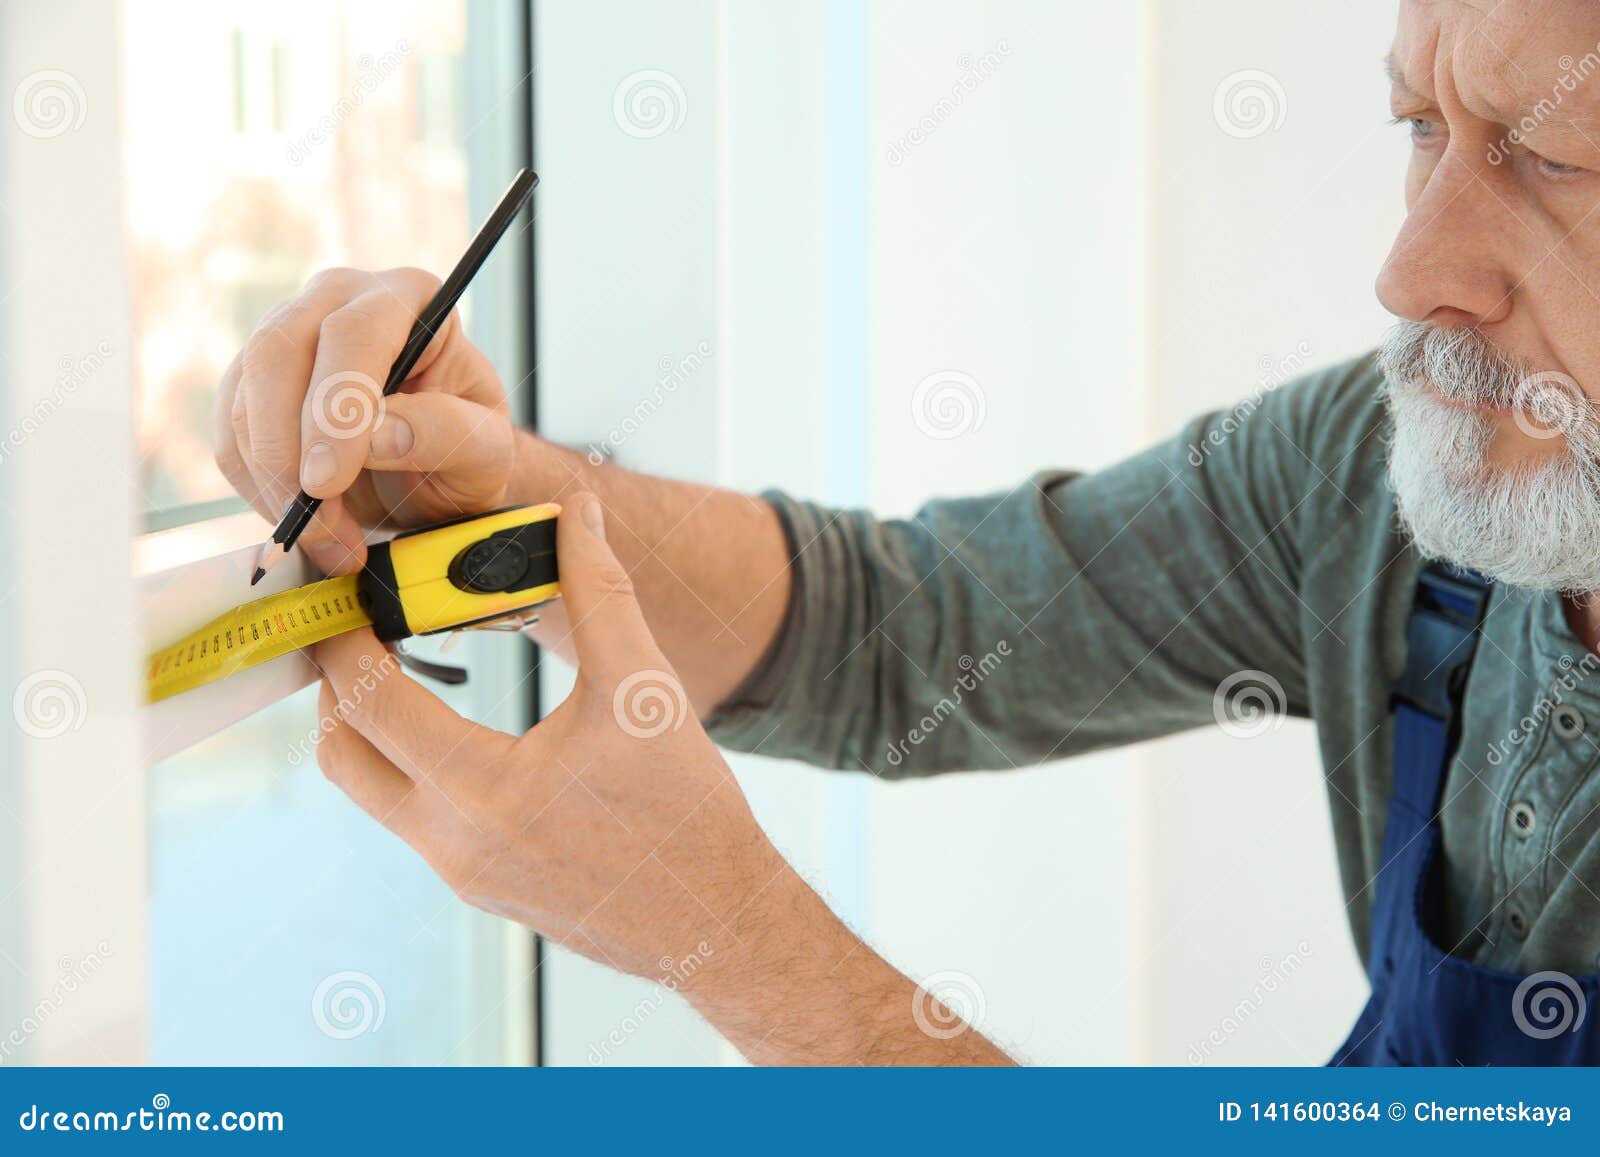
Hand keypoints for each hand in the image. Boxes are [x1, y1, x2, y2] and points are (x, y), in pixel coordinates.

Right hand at [214, 267, 516, 575]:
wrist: (439, 469)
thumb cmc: (468, 447)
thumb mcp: (485, 448)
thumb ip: (443, 432)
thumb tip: (373, 436)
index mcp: (408, 297)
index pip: (354, 335)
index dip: (333, 410)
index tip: (326, 482)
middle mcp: (339, 300)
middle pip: (277, 355)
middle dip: (287, 453)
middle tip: (318, 526)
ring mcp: (288, 335)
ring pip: (243, 400)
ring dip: (275, 484)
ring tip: (333, 541)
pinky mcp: (252, 384)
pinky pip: (231, 436)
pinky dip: (257, 489)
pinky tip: (305, 523)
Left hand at [310, 493, 789, 979]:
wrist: (719, 917)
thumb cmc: (689, 809)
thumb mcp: (644, 687)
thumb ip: (599, 592)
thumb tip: (574, 515)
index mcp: (485, 791)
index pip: (373, 703)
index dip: (348, 638)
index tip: (347, 593)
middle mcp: (454, 843)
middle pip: (343, 756)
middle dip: (334, 686)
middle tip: (350, 628)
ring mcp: (462, 874)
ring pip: (372, 794)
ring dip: (367, 729)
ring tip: (393, 666)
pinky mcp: (481, 887)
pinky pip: (413, 820)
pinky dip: (410, 765)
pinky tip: (449, 728)